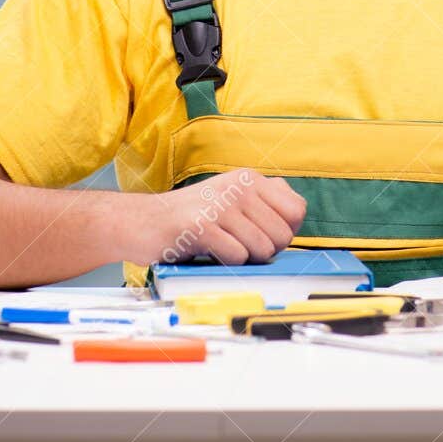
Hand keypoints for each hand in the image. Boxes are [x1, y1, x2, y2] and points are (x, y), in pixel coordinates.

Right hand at [131, 168, 306, 266]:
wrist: (145, 222)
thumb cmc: (193, 217)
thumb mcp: (232, 197)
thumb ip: (265, 200)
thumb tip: (297, 213)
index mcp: (250, 179)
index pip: (297, 211)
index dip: (285, 231)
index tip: (262, 233)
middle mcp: (239, 187)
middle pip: (282, 235)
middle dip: (264, 250)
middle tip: (237, 243)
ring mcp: (221, 205)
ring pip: (262, 249)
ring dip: (243, 258)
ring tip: (221, 246)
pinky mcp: (203, 226)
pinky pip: (237, 256)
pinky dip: (225, 262)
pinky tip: (208, 250)